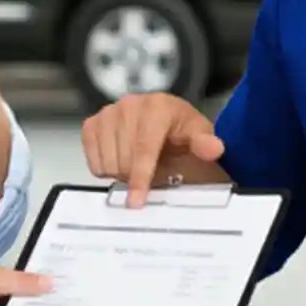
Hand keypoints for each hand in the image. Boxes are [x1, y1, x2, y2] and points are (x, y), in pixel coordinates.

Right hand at [82, 93, 225, 207]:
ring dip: (120, 172)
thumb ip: (205, 144)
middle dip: (135, 176)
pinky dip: (104, 166)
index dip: (140, 177)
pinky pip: (92, 157)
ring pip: (107, 160)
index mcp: (157, 106)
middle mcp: (130, 104)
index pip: (144, 147)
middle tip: (151, 175)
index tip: (137, 201)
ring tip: (136, 166)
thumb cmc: (182, 134)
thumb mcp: (199, 138)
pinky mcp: (93, 122)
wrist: (166, 124)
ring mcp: (109, 112)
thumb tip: (214, 148)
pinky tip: (120, 160)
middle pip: (123, 158)